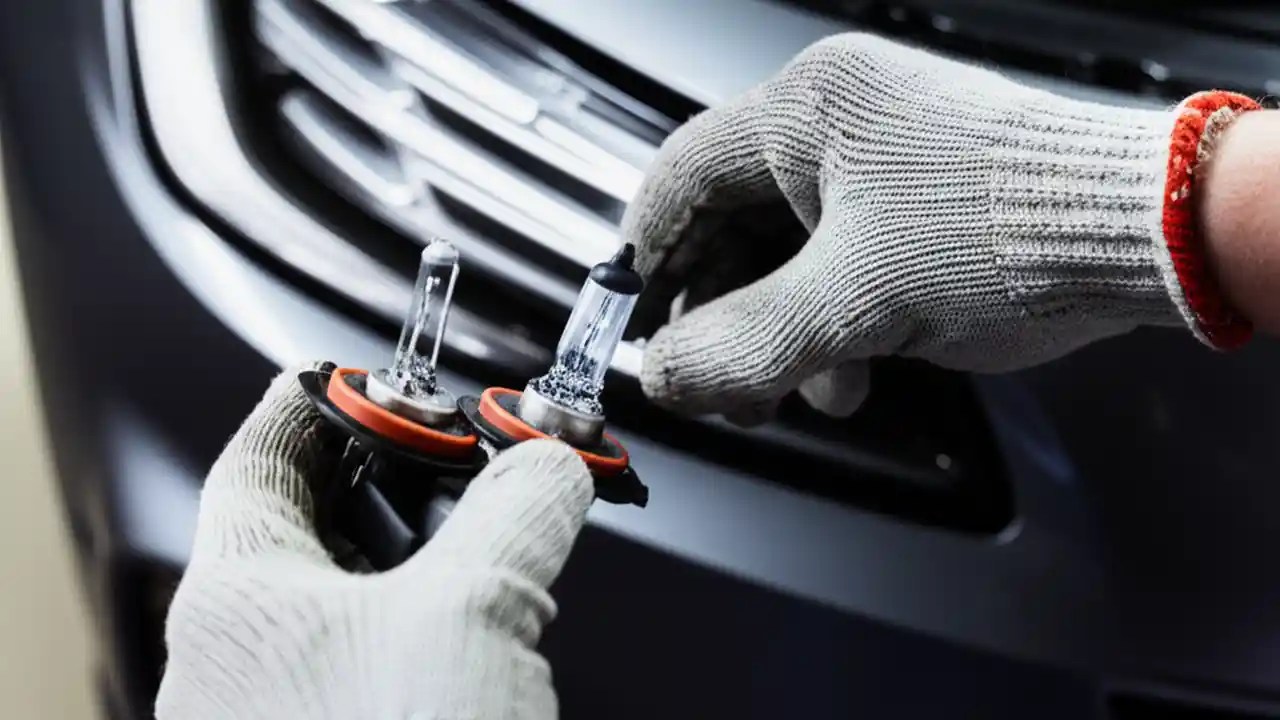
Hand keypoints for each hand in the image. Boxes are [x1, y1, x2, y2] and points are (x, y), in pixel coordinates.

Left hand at [156, 366, 592, 718]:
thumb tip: (553, 460)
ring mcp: (287, 716)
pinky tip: (494, 634)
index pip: (261, 452)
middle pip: (312, 522)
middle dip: (394, 478)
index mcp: (238, 598)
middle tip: (465, 450)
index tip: (367, 372)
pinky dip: (436, 628)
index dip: (322, 398)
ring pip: (352, 599)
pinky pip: (378, 665)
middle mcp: (245, 659)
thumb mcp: (477, 609)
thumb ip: (519, 509)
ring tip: (497, 532)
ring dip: (426, 557)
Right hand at [625, 33, 1214, 418]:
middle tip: (711, 381)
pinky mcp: (913, 204)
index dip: (642, 257)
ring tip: (795, 393)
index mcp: (806, 111)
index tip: (627, 320)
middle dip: (719, 315)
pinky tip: (850, 375)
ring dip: (778, 333)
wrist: (1140, 236)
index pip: (680, 176)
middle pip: (731, 224)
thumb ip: (744, 344)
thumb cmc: (1007, 233)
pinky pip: (837, 264)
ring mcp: (878, 163)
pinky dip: (829, 323)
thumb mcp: (853, 302)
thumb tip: (665, 377)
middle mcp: (837, 124)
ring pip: (784, 255)